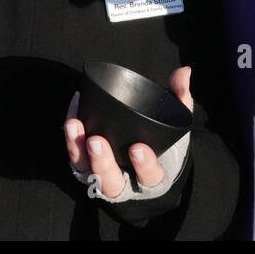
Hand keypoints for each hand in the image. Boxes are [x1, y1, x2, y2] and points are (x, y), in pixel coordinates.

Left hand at [63, 67, 192, 198]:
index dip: (143, 165)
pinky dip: (70, 137)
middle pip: (111, 181)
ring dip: (77, 150)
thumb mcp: (173, 123)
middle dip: (102, 162)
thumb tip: (184, 72)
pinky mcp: (86, 168)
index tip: (137, 148)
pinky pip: (74, 156)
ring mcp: (102, 176)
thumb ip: (179, 99)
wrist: (142, 165)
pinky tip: (71, 117)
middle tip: (96, 141)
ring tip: (73, 126)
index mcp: (152, 176)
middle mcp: (124, 182)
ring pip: (87, 172)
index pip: (149, 176)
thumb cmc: (160, 141)